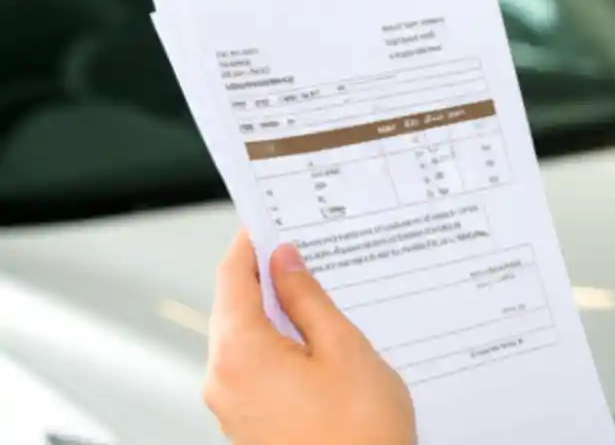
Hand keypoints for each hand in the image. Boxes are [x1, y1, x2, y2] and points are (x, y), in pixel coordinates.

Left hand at [204, 230, 415, 444]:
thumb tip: (285, 262)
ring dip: (277, 315)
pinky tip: (317, 343)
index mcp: (239, 354)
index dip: (250, 244)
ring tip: (322, 298)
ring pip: (245, 340)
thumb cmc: (361, 432)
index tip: (268, 221)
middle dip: (268, 279)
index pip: (232, 277)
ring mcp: (232, 408)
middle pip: (234, 309)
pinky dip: (279, 348)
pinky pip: (255, 370)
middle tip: (305, 253)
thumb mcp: (344, 348)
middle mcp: (223, 381)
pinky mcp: (249, 425)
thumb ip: (308, 298)